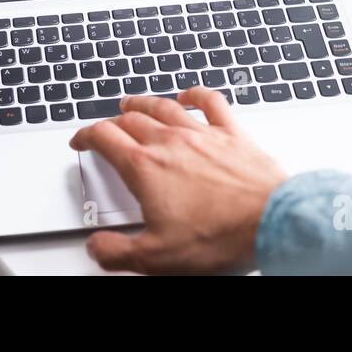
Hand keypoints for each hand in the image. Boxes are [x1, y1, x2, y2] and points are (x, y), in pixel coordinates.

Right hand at [69, 88, 287, 273]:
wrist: (271, 223)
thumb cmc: (220, 237)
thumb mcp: (156, 257)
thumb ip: (118, 251)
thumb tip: (97, 246)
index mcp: (146, 168)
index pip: (104, 138)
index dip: (86, 136)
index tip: (81, 141)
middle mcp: (171, 143)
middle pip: (131, 120)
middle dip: (112, 121)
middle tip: (105, 127)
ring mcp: (203, 134)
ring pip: (164, 107)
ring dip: (144, 102)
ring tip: (134, 102)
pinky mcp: (232, 134)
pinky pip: (210, 102)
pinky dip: (196, 94)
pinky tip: (189, 94)